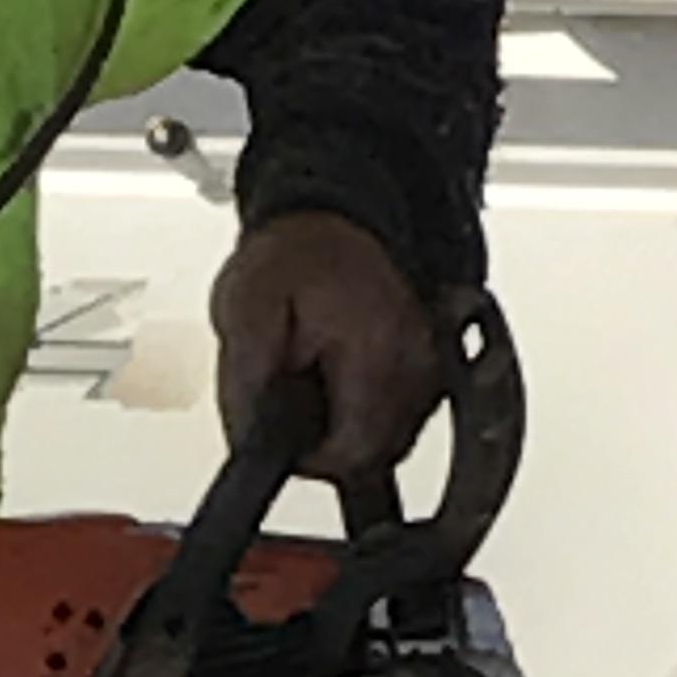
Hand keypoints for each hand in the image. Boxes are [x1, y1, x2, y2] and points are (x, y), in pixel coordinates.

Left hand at [210, 212, 438, 483]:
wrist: (332, 218)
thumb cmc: (292, 256)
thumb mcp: (244, 313)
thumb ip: (246, 386)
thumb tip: (251, 445)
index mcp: (374, 354)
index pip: (350, 456)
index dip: (307, 459)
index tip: (282, 433)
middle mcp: (416, 364)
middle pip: (373, 455)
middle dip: (327, 440)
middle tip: (296, 391)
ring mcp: (430, 366)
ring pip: (390, 442)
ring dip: (348, 425)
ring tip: (318, 373)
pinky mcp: (433, 366)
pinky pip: (403, 416)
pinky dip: (368, 407)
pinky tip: (342, 373)